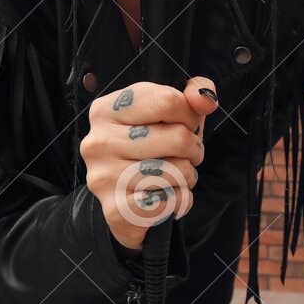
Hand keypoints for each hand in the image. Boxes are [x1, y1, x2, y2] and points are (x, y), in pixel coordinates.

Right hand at [81, 76, 218, 250]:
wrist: (130, 203)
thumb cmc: (155, 147)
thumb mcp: (173, 111)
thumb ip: (195, 93)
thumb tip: (205, 99)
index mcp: (106, 110)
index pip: (168, 101)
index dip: (190, 116)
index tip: (183, 125)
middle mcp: (98, 142)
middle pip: (178, 137)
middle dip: (194, 148)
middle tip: (184, 155)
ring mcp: (104, 177)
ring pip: (178, 170)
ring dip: (188, 175)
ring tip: (174, 174)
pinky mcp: (116, 210)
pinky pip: (173, 201)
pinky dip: (182, 200)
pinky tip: (166, 196)